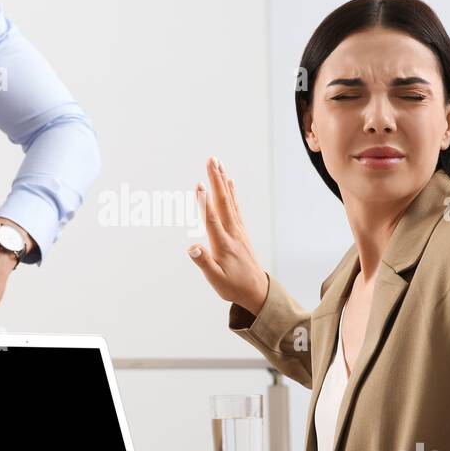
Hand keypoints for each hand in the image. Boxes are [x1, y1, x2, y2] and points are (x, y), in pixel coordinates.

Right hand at [187, 157, 268, 315]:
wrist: (257, 290)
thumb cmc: (233, 286)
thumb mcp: (216, 279)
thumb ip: (204, 262)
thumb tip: (192, 247)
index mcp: (223, 244)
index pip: (211, 219)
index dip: (204, 202)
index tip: (199, 184)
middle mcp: (232, 232)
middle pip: (222, 202)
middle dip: (216, 180)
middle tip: (211, 160)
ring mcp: (238, 230)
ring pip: (229, 200)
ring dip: (222, 181)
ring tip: (217, 163)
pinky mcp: (240, 231)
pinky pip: (235, 207)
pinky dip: (231, 192)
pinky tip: (228, 181)